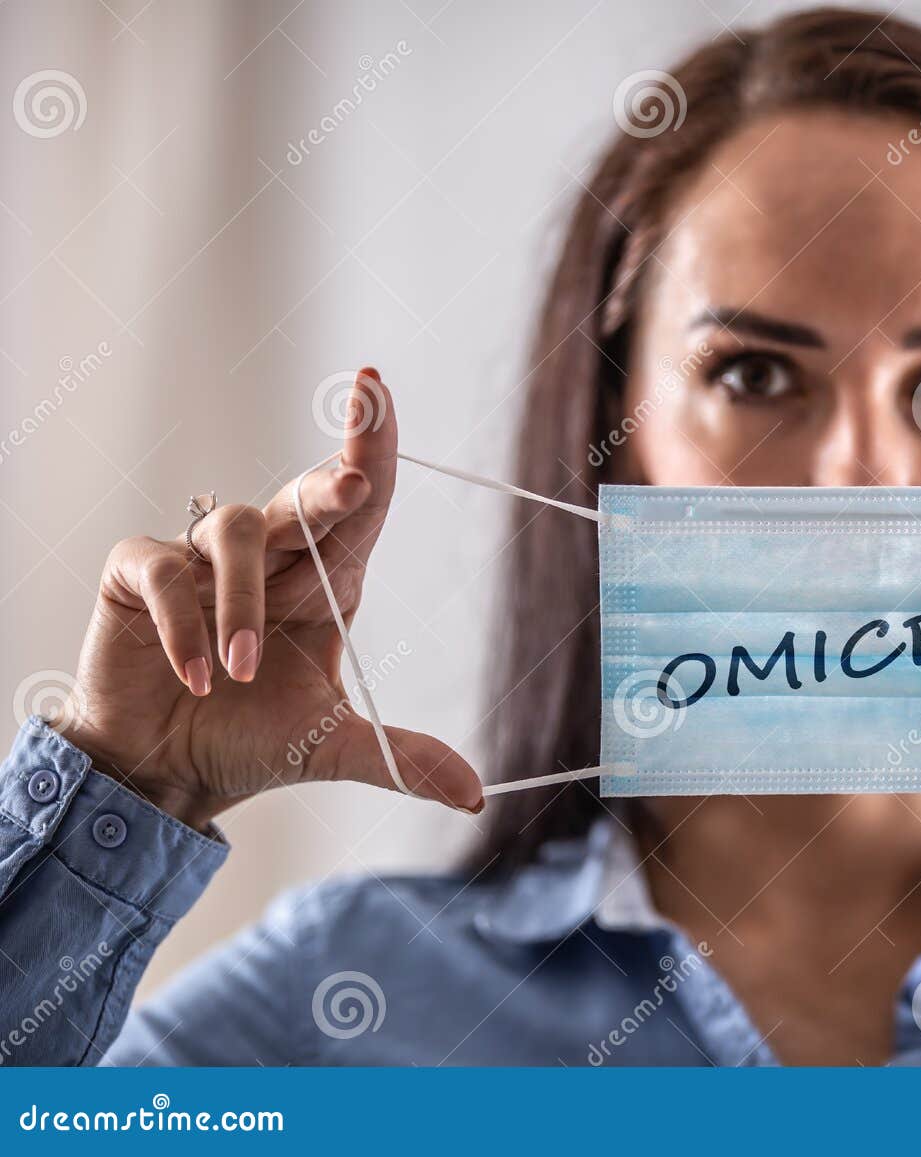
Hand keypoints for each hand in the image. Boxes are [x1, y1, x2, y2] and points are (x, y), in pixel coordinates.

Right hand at [55, 368, 481, 827]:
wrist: (163, 772)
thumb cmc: (250, 741)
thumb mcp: (331, 748)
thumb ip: (401, 760)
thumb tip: (475, 796)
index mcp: (329, 577)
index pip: (362, 499)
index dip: (372, 443)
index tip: (377, 388)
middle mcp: (273, 554)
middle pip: (306, 493)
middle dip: (333, 481)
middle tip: (354, 481)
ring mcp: (204, 557)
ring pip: (237, 532)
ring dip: (243, 605)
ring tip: (244, 672)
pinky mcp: (141, 572)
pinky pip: (167, 570)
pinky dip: (186, 624)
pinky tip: (197, 676)